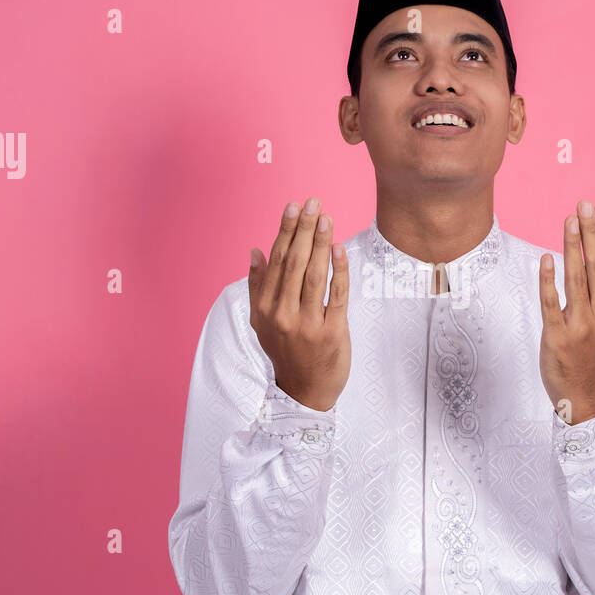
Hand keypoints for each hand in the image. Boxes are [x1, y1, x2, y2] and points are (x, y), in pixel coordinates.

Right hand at [248, 198, 350, 411]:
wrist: (305, 392)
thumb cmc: (287, 352)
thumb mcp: (263, 321)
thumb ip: (257, 286)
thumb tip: (255, 250)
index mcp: (265, 308)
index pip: (275, 261)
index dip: (285, 231)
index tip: (293, 206)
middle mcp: (282, 314)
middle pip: (293, 263)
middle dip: (303, 230)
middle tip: (313, 202)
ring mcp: (306, 324)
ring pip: (313, 275)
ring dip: (320, 243)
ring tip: (326, 217)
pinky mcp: (331, 332)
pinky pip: (336, 295)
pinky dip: (337, 270)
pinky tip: (339, 248)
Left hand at [538, 200, 594, 423]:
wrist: (584, 398)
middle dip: (591, 233)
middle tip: (583, 205)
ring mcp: (580, 326)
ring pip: (577, 279)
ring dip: (573, 247)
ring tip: (569, 221)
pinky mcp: (558, 337)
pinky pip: (552, 304)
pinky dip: (549, 280)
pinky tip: (547, 258)